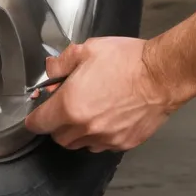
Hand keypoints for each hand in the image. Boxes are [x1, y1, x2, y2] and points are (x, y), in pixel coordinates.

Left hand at [25, 37, 176, 151]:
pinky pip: (101, 146)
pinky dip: (98, 136)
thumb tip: (51, 70)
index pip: (38, 123)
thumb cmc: (127, 60)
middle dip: (56, 124)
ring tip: (87, 112)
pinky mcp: (123, 143)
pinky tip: (106, 118)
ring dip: (77, 132)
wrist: (161, 75)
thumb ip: (63, 62)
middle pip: (58, 137)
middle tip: (65, 107)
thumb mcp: (88, 50)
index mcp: (70, 105)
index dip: (35, 118)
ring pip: (79, 144)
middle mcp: (85, 127)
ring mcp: (105, 138)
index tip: (37, 113)